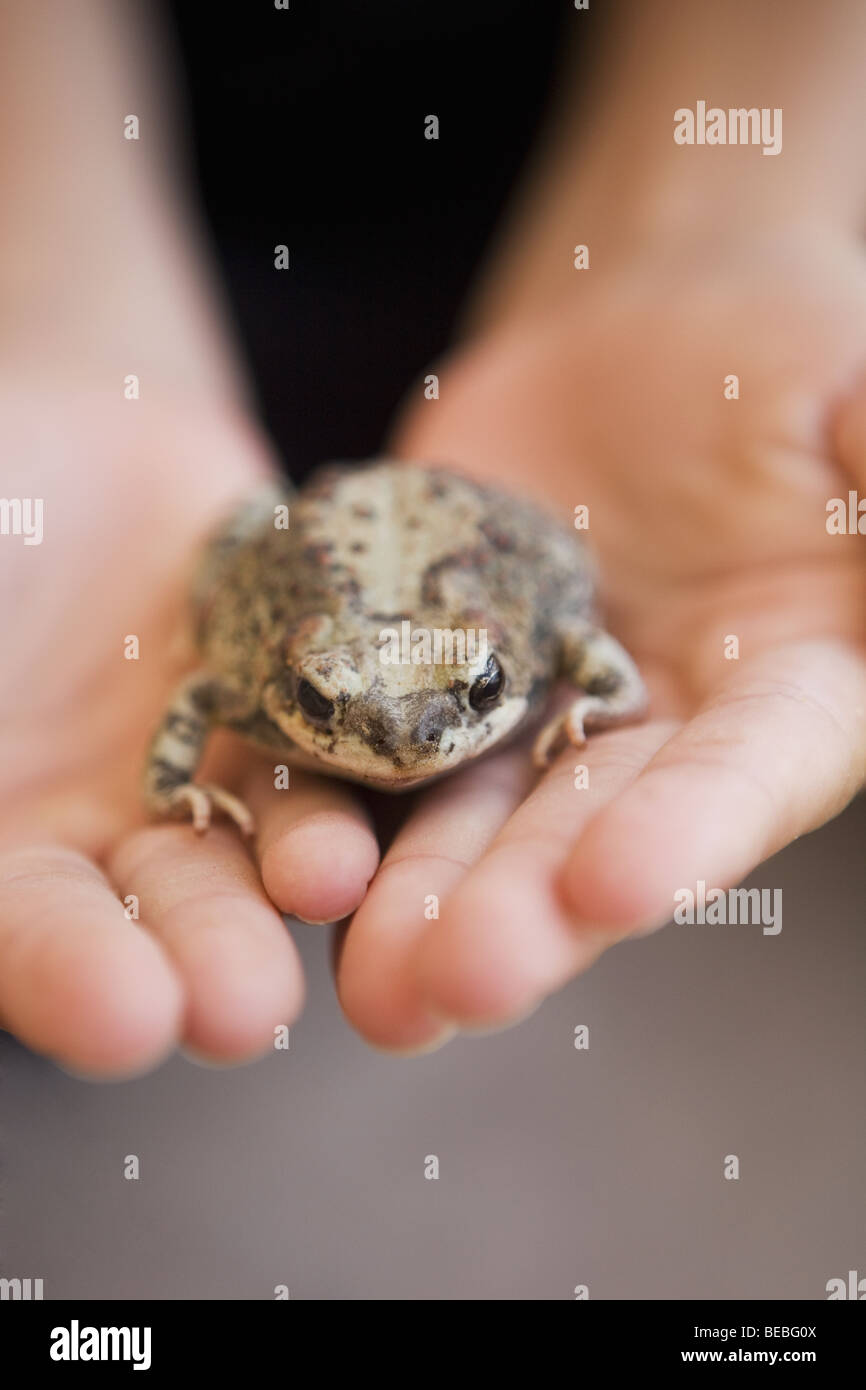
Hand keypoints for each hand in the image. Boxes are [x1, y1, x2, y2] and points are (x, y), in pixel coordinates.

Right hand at [0, 379, 378, 1075]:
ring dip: (297, 874)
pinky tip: (388, 768)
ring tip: (326, 889)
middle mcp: (100, 826)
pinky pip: (333, 730)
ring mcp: (205, 761)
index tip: (126, 1021)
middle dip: (201, 953)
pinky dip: (358, 756)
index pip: (25, 929)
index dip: (69, 975)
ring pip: (258, 836)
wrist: (58, 427)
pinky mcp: (291, 696)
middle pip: (156, 908)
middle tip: (243, 1010)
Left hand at [334, 227, 865, 1050]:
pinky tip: (293, 869)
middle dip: (527, 907)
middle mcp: (658, 737)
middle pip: (592, 832)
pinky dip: (337, 805)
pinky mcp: (432, 678)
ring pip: (474, 822)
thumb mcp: (852, 410)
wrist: (638, 346)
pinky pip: (377, 742)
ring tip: (374, 989)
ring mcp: (534, 716)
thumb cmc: (779, 365)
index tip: (615, 885)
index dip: (687, 830)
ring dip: (421, 904)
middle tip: (461, 979)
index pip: (747, 771)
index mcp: (786, 695)